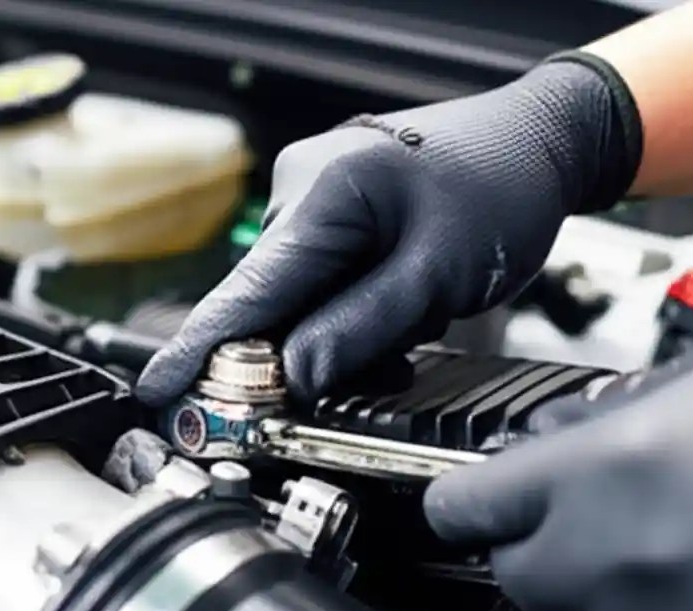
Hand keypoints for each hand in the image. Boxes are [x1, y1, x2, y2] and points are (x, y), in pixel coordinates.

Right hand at [136, 55, 639, 405]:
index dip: (201, 349)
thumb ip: (362, 326)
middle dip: (305, 349)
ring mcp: (311, 194)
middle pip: (271, 300)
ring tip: (416, 313)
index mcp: (327, 195)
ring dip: (340, 326)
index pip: (250, 291)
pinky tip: (401, 300)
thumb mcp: (440, 273)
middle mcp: (301, 188)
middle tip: (373, 364)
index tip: (157, 390)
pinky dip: (349, 304)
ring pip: (298, 295)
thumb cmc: (501, 189)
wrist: (536, 139)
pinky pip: (319, 276)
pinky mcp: (328, 206)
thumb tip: (295, 375)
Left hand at [425, 327, 692, 610]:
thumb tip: (558, 438)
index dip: (461, 499)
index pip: (467, 506)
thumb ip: (620, 410)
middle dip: (533, 543)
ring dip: (599, 586)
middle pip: (518, 576)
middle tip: (581, 510)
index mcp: (612, 468)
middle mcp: (626, 559)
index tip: (465, 496)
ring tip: (672, 538)